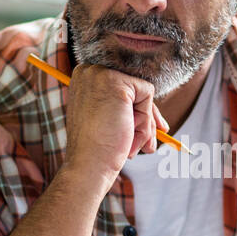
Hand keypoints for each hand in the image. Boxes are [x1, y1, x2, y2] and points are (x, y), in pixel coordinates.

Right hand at [61, 63, 170, 184]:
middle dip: (146, 116)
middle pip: (133, 87)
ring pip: (142, 92)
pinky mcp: (115, 82)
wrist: (89, 165)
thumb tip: (152, 107)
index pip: (122, 87)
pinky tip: (131, 135)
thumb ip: (124, 105)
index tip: (149, 130)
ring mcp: (100, 74)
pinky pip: (147, 94)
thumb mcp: (109, 119)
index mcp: (84, 78)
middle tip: (151, 144)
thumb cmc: (99, 148)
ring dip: (145, 123)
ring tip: (136, 147)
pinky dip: (145, 118)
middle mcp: (89, 70)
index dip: (137, 109)